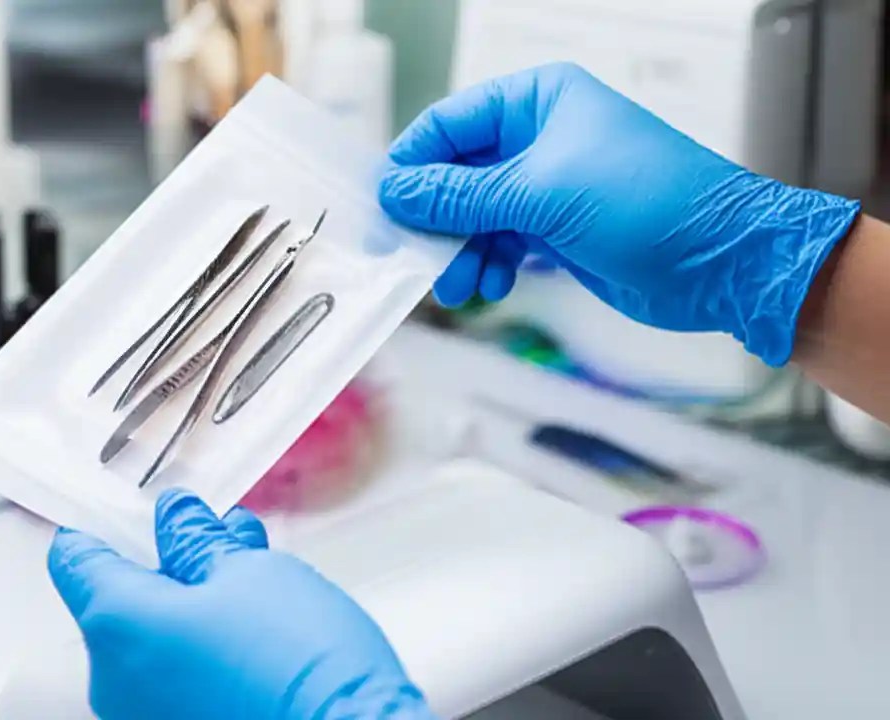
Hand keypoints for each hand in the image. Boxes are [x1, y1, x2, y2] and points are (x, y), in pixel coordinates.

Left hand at [48, 489, 433, 719]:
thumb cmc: (300, 666)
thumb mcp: (250, 573)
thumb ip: (197, 541)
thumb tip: (174, 518)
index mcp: (115, 624)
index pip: (74, 557)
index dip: (103, 522)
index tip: (133, 505)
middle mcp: (113, 681)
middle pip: (122, 599)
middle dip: (173, 560)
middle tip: (226, 537)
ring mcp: (144, 718)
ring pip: (155, 640)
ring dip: (196, 602)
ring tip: (259, 578)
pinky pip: (176, 679)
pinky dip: (205, 649)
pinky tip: (259, 628)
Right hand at [379, 62, 859, 366]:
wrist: (721, 262)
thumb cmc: (649, 203)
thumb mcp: (541, 193)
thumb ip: (460, 196)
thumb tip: (397, 192)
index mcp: (537, 101)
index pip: (450, 124)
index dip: (413, 165)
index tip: (386, 208)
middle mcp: (538, 137)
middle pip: (455, 175)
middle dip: (436, 219)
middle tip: (417, 257)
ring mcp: (546, 185)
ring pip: (473, 216)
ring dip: (460, 252)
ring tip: (461, 284)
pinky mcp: (556, 230)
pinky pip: (499, 243)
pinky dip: (488, 265)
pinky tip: (492, 285)